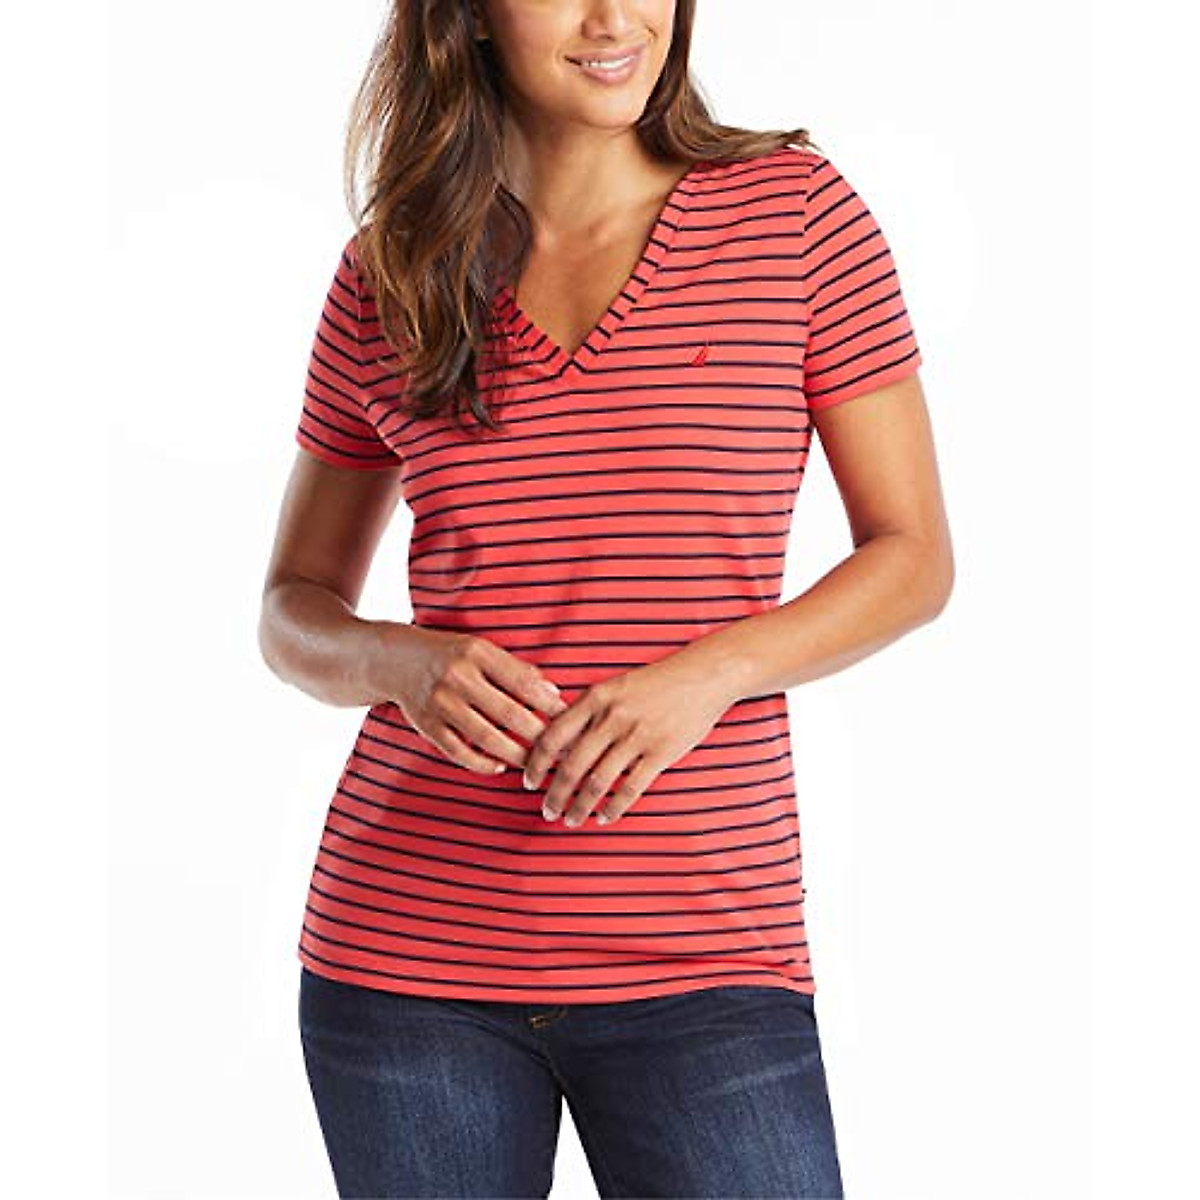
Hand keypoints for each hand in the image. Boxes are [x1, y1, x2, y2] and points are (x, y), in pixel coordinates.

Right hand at [387, 626, 568, 774]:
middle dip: (540, 736)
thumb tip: (553, 694)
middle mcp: (458, 676)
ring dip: (515, 755)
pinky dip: (482, 763)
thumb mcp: (481, 649)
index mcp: (478, 653)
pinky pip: (459, 752)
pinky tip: (500, 766)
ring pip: (486, 737)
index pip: (524, 683)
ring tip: (535, 764)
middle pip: (509, 714)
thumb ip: (516, 670)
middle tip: (561, 751)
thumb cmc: (450, 655)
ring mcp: (440, 702)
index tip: (571, 721)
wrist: (396, 660)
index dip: (550, 705)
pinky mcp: (426, 725)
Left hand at [523, 649, 739, 826]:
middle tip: (547, 811)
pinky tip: (605, 817)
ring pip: (597, 782)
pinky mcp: (661, 752)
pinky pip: (630, 789)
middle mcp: (612, 717)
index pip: (552, 737)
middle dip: (555, 794)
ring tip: (572, 819)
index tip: (528, 783)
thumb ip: (586, 712)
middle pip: (571, 766)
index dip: (535, 764)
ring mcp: (637, 735)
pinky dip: (614, 808)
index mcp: (595, 697)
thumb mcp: (614, 687)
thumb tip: (556, 745)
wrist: (702, 675)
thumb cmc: (655, 683)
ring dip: (580, 807)